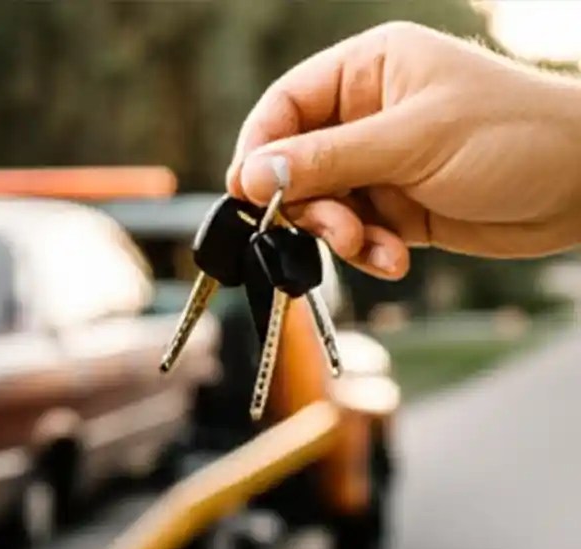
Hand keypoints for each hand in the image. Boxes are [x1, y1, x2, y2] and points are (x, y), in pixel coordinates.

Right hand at [227, 21, 580, 279]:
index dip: (260, 149)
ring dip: (339, 234)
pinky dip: (366, 251)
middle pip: (294, 163)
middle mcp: (367, 114)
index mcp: (368, 70)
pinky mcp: (398, 206)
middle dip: (308, 204)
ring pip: (322, 206)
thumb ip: (326, 160)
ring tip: (372, 246)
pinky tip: (395, 258)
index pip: (285, 106)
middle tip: (331, 229)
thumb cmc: (517, 135)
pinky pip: (355, 233)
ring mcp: (382, 162)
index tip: (250, 191)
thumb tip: (251, 175)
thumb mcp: (412, 142)